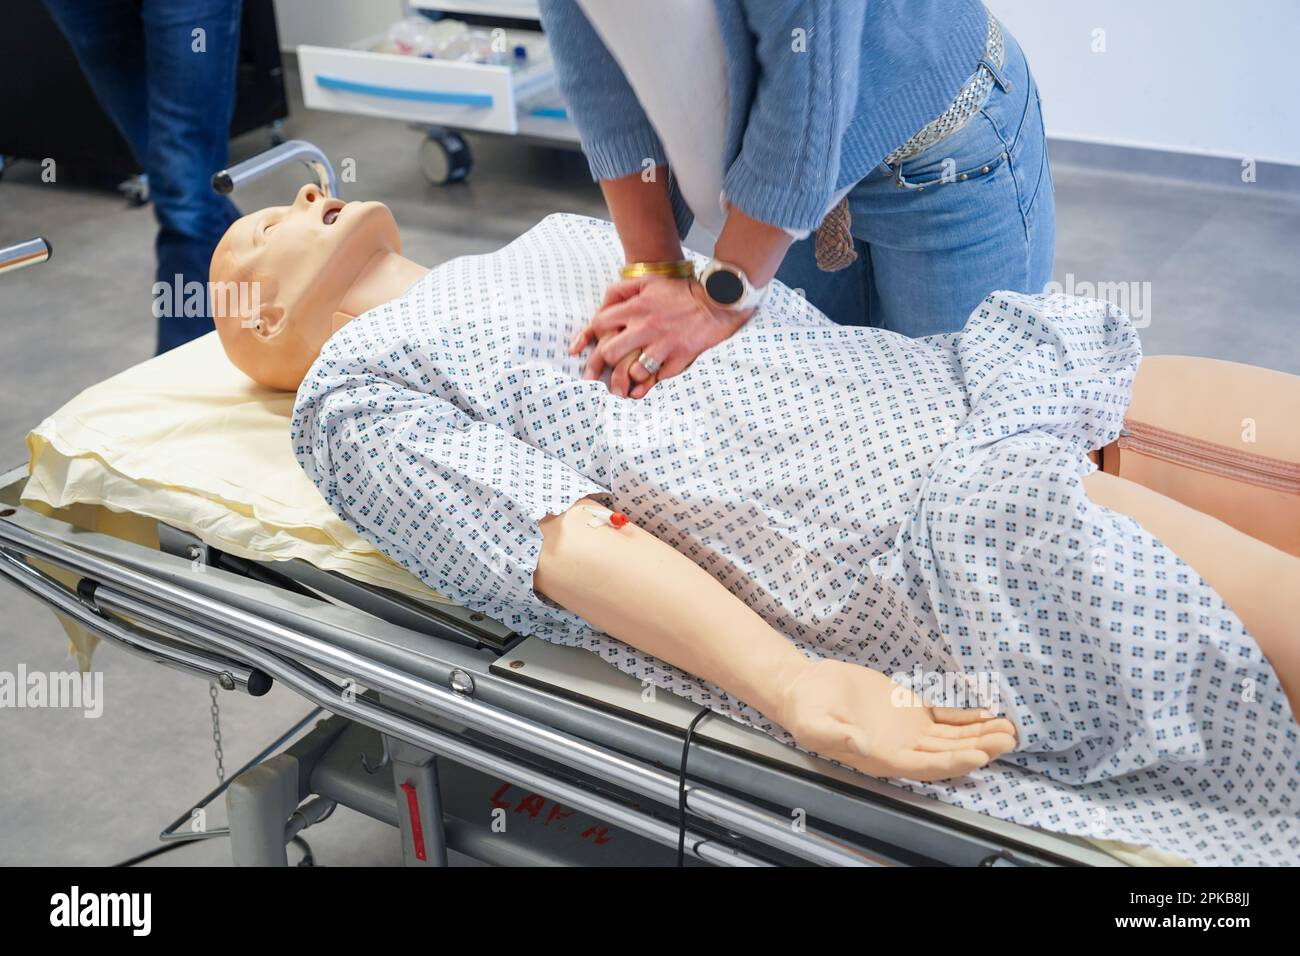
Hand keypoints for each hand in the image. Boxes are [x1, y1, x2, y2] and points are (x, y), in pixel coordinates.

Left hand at [569, 276, 750, 397]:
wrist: (718, 301)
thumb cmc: (682, 291)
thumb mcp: (650, 281)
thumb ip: (623, 289)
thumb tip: (603, 303)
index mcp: (637, 307)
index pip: (600, 324)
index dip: (591, 336)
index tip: (592, 344)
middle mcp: (646, 326)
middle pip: (610, 352)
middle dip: (605, 361)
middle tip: (605, 368)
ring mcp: (664, 344)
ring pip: (632, 370)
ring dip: (627, 376)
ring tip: (625, 381)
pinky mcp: (680, 357)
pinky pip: (658, 378)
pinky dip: (648, 385)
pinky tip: (641, 389)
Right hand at [778, 659, 1017, 781]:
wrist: (806, 689)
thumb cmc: (806, 710)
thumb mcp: (812, 724)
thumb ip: (835, 736)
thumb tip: (861, 745)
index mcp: (882, 759)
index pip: (925, 766)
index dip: (953, 763)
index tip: (979, 755)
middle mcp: (902, 750)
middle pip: (948, 754)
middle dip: (979, 747)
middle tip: (1007, 738)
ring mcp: (910, 732)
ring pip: (953, 738)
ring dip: (981, 734)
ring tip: (1009, 728)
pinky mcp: (912, 711)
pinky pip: (946, 717)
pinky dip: (968, 716)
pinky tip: (989, 714)